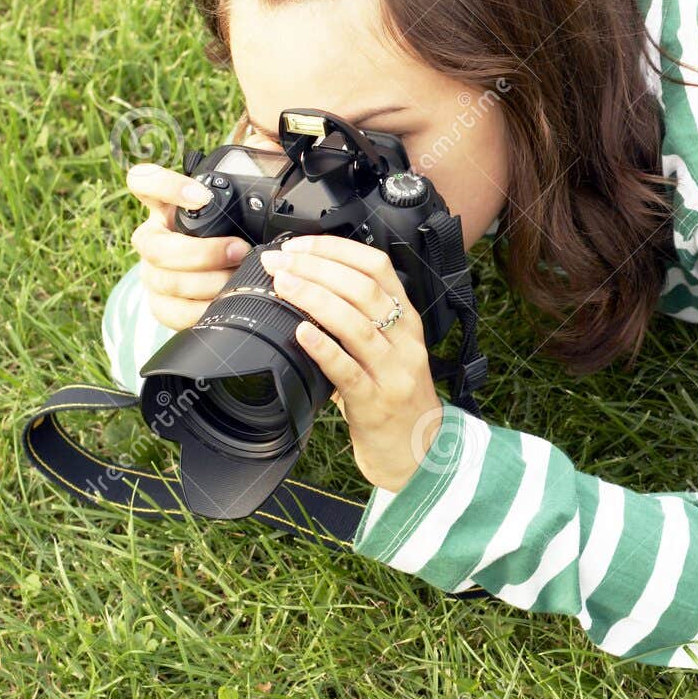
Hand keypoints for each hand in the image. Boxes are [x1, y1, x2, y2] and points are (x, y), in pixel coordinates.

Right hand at [125, 163, 249, 330]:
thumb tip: (269, 149)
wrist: (225, 275)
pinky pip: (170, 310)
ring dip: (206, 282)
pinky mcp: (160, 304)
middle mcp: (152, 237)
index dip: (163, 185)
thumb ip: (249, 176)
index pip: (142, 181)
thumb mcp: (240, 202)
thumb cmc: (233, 231)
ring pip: (164, 279)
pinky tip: (223, 303)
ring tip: (238, 279)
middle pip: (153, 245)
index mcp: (165, 205)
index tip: (200, 196)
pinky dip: (200, 309)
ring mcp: (152, 272)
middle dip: (200, 252)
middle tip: (239, 250)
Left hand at [259, 235, 442, 492]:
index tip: (298, 245)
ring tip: (282, 286)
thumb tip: (308, 285)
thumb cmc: (394, 398)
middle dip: (316, 268)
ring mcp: (394, 371)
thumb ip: (360, 319)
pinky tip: (300, 333)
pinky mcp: (377, 403)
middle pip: (363, 288)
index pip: (377, 267)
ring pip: (356, 324)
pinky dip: (323, 348)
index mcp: (406, 320)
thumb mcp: (387, 349)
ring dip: (315, 299)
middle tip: (278, 262)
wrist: (419, 454)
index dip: (335, 249)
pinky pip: (349, 370)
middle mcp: (405, 340)